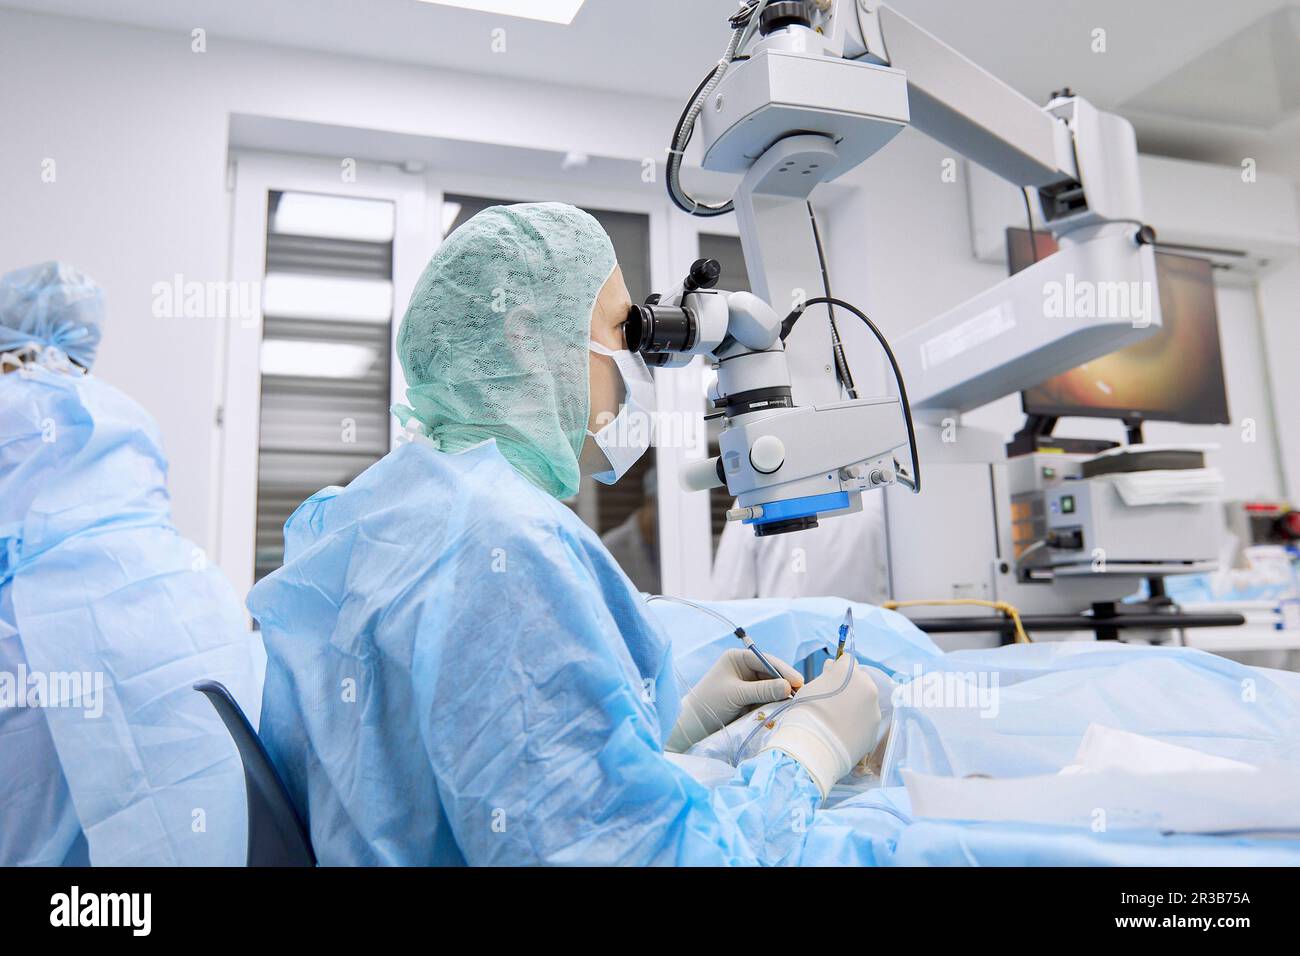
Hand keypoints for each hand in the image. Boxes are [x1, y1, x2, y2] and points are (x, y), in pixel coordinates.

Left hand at [666, 648, 802, 752]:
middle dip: (785, 683)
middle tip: (801, 694)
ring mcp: (748, 685)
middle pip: (771, 673)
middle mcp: (744, 669)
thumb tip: (788, 687)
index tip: (798, 681)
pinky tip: (785, 708)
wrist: (695, 726)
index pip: (765, 660)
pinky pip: (767, 699)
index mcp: (737, 659)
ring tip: (795, 702)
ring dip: (782, 695)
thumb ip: (763, 690)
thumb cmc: (710, 703)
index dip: (783, 670)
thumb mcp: (737, 694)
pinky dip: (775, 704)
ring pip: (771, 687)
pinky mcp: (750, 700)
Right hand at [760, 654, 880, 800]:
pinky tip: (843, 732)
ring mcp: (874, 710)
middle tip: (834, 701)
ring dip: (857, 706)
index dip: (838, 669)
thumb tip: (832, 667)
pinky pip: (867, 721)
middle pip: (861, 680)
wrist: (812, 748)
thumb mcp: (811, 687)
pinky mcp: (875, 730)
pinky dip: (858, 724)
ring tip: (838, 720)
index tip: (830, 679)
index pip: (848, 661)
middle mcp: (867, 686)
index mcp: (849, 671)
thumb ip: (826, 675)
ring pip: (866, 702)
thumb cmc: (805, 713)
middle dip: (851, 687)